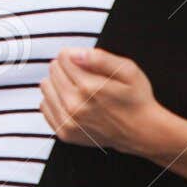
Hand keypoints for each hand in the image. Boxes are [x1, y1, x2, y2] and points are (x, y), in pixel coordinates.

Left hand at [37, 47, 174, 156]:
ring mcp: (68, 122)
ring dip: (59, 83)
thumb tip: (76, 54)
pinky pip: (44, 105)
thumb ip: (100, 58)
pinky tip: (73, 102)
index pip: (63, 57)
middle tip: (85, 76)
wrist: (142, 132)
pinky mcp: (64, 133)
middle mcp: (75, 106)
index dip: (75, 55)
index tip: (86, 62)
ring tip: (78, 88)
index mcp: (89, 88)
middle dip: (67, 68)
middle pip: (53, 70)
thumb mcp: (128, 70)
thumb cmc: (136, 99)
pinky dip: (56, 100)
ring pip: (46, 86)